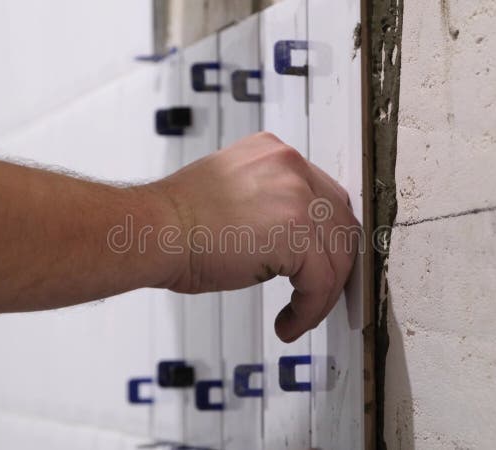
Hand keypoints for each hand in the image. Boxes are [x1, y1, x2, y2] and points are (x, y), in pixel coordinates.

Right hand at [151, 132, 359, 342]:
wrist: (155, 231)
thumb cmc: (175, 222)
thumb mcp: (229, 192)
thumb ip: (265, 201)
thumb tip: (286, 237)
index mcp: (273, 153)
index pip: (323, 194)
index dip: (326, 235)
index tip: (319, 261)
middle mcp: (290, 167)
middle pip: (340, 221)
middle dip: (333, 263)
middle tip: (317, 292)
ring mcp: (298, 198)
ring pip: (337, 255)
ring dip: (321, 294)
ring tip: (299, 315)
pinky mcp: (297, 234)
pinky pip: (322, 282)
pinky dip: (310, 310)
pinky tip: (289, 322)